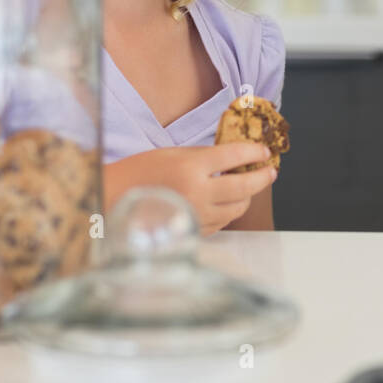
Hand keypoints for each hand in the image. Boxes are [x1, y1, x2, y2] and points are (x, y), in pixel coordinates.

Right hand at [104, 143, 276, 235]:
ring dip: (248, 196)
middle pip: (245, 185)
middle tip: (270, 171)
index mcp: (191, 167)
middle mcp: (198, 192)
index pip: (235, 156)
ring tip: (249, 187)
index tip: (264, 151)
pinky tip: (228, 202)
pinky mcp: (193, 231)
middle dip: (263, 177)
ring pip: (237, 207)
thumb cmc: (138, 172)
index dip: (255, 152)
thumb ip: (204, 156)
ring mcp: (197, 215)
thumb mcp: (171, 153)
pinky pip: (222, 222)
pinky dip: (230, 211)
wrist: (112, 201)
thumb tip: (234, 157)